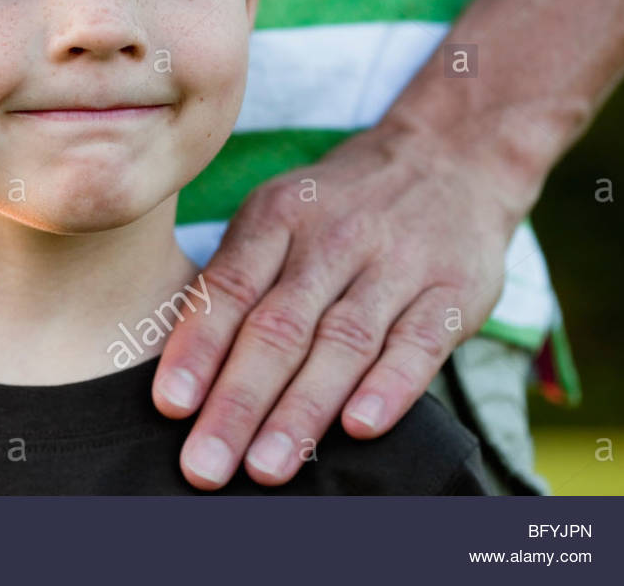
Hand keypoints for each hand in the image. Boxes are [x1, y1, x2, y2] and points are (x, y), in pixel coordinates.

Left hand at [152, 117, 523, 487]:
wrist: (449, 156)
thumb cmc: (338, 207)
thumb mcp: (279, 216)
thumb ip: (238, 279)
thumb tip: (183, 368)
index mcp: (277, 217)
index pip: (230, 289)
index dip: (198, 348)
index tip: (171, 406)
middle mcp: (332, 239)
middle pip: (278, 327)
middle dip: (238, 402)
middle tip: (205, 466)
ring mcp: (396, 264)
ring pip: (342, 343)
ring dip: (301, 411)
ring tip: (266, 467)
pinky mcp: (453, 291)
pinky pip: (418, 343)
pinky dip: (389, 387)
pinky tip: (359, 428)